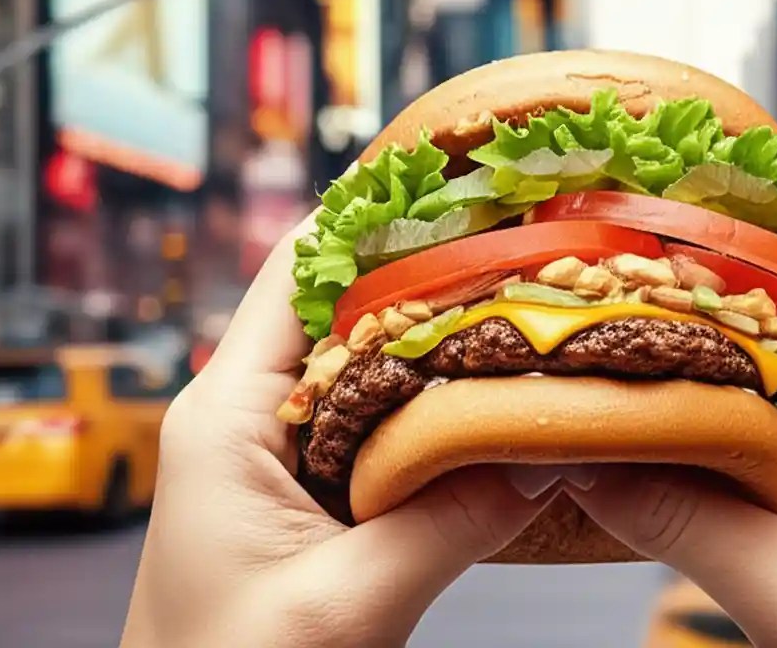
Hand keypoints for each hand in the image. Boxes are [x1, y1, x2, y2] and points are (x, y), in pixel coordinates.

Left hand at [121, 223, 553, 647]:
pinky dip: (440, 408)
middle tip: (522, 238)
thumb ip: (449, 521)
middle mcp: (249, 418)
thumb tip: (551, 451)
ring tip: (528, 304)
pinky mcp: (314, 497)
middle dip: (430, 271)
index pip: (299, 273)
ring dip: (442, 342)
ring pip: (372, 369)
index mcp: (225, 415)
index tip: (456, 172)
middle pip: (344, 309)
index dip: (373, 214)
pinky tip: (498, 403)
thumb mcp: (345, 602)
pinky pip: (384, 429)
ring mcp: (281, 457)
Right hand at [567, 249, 776, 646]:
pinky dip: (716, 421)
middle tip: (619, 269)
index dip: (768, 225)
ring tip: (620, 328)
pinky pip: (772, 432)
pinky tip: (656, 420)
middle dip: (715, 289)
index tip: (673, 206)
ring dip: (709, 358)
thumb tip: (579, 457)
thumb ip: (690, 526)